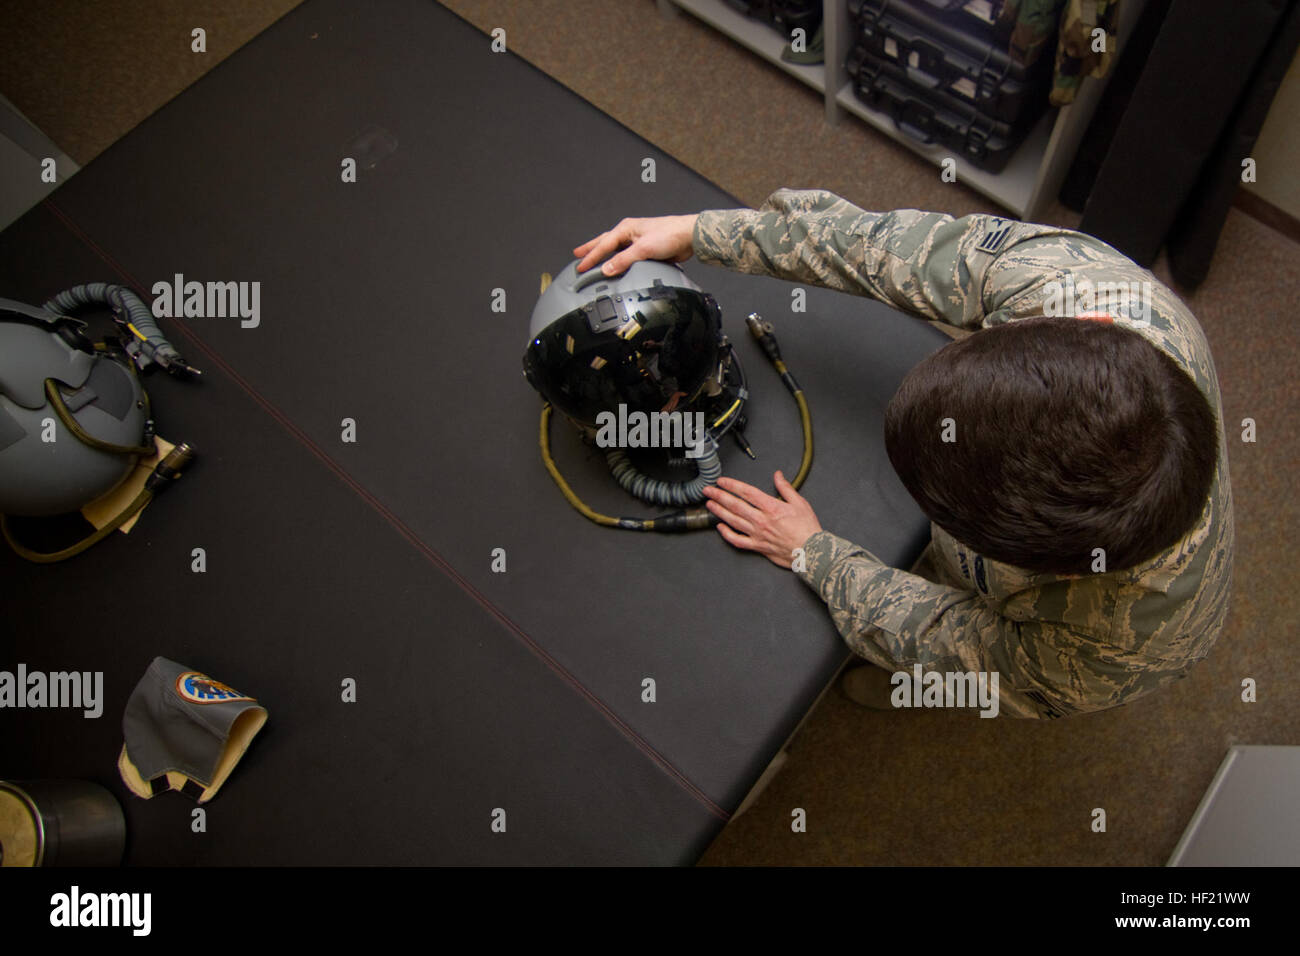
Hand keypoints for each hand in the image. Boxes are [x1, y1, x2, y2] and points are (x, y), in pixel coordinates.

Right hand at [573, 214, 698, 276]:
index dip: (591, 257)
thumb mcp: (643, 249)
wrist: (688, 236)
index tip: (581, 267)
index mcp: (626, 229)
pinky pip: (626, 256)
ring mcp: (637, 240)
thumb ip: (623, 260)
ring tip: (593, 260)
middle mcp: (629, 233)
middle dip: (591, 249)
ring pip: (615, 249)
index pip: (603, 245)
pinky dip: (618, 260)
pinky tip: (616, 265)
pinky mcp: (645, 248)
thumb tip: (607, 269)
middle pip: (604, 242)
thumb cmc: (669, 234)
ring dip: (603, 254)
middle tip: (578, 256)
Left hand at [701, 472, 822, 568]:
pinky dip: (727, 534)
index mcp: (771, 507)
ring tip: (710, 504)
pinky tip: (720, 528)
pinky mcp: (758, 547)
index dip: (732, 485)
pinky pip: (738, 541)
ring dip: (719, 511)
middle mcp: (762, 520)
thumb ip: (786, 488)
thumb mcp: (800, 503)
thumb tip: (778, 476)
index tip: (722, 481)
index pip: (747, 492)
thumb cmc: (807, 529)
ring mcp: (758, 534)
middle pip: (735, 505)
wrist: (812, 551)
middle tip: (708, 490)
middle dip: (719, 496)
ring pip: (733, 521)